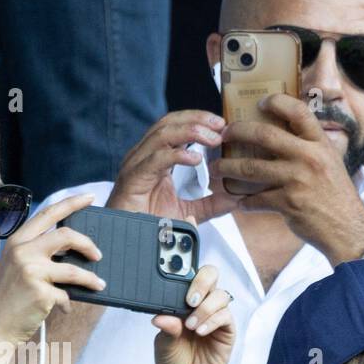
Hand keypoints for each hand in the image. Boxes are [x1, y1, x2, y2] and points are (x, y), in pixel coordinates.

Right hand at [0, 192, 104, 363]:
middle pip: (67, 235)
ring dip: (90, 278)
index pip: (48, 213)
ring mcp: (31, 272)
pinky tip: (62, 308)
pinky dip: (67, 303)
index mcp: (17, 240)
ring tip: (99, 284)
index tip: (90, 197)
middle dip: (88, 244)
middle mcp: (22, 251)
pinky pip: (66, 295)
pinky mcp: (40, 293)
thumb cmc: (7, 297)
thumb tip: (73, 249)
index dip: (72, 203)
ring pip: (74, 269)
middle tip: (98, 255)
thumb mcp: (16, 266)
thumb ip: (37, 252)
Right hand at [107, 110, 240, 222]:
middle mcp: (143, 156)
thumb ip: (211, 204)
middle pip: (168, 122)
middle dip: (197, 119)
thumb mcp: (188, 212)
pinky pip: (155, 159)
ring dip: (190, 131)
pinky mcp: (132, 179)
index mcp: (154, 158)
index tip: (222, 126)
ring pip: (162, 134)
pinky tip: (195, 159)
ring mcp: (136, 165)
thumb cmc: (149, 225)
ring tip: (213, 139)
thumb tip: (236, 198)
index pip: (175, 126)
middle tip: (220, 126)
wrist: (128, 244)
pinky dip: (176, 155)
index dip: (198, 120)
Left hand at [151, 266, 234, 363]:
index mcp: (183, 300)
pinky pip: (225, 317)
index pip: (189, 276)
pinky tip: (201, 331)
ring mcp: (215, 315)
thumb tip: (160, 316)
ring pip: (220, 295)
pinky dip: (212, 321)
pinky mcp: (227, 329)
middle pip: (211, 275)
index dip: (185, 271)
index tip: (175, 280)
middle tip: (189, 300)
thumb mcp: (163, 343)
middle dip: (201, 282)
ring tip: (191, 326)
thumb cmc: (173, 359)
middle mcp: (202, 303)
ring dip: (205, 308)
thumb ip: (166, 328)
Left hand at [215, 94, 363, 261]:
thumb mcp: (330, 163)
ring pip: (251, 168)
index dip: (277, 102)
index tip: (260, 102)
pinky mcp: (287, 203)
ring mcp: (297, 180)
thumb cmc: (336, 195)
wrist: (347, 228)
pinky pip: (255, 199)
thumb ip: (309, 149)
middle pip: (265, 135)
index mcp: (320, 144)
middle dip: (238, 132)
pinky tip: (239, 201)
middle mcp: (309, 157)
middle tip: (224, 134)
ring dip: (228, 168)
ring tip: (216, 168)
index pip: (298, 112)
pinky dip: (244, 202)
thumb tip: (282, 136)